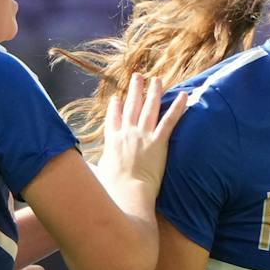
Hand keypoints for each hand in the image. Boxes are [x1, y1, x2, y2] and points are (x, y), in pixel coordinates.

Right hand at [97, 72, 191, 199]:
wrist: (127, 192)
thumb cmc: (112, 189)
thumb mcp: (97, 174)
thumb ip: (95, 167)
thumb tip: (84, 172)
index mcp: (112, 140)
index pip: (113, 118)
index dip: (115, 107)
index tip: (116, 99)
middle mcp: (126, 133)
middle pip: (131, 106)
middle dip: (135, 90)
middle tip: (138, 76)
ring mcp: (142, 136)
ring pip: (149, 107)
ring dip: (154, 91)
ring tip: (156, 80)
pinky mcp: (158, 142)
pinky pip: (169, 120)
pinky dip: (178, 107)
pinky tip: (184, 95)